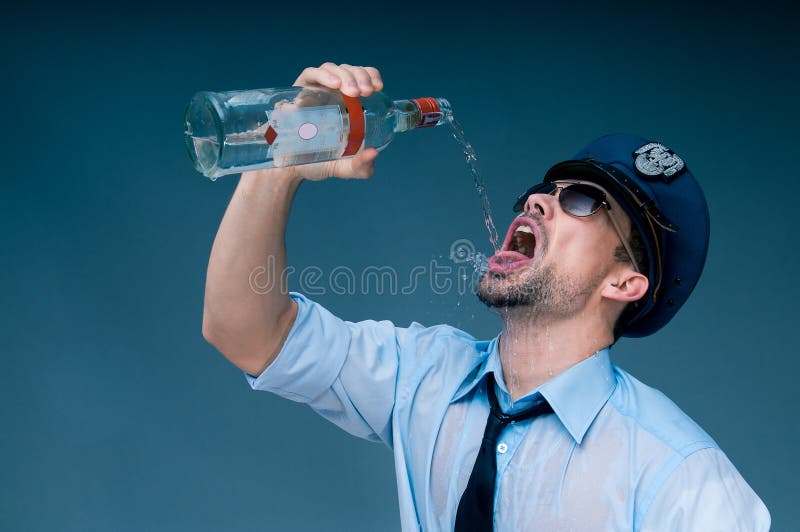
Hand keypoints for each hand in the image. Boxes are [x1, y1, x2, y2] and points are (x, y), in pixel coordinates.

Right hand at [245, 63, 384, 182]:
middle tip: (367, 92)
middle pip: (350, 70)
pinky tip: (334, 84)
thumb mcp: (344, 168)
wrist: (289, 168)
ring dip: (345, 75)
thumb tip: (374, 153)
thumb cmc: (317, 163)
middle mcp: (333, 93)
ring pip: (333, 68)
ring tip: (352, 91)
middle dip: (361, 76)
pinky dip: (323, 75)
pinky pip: (311, 74)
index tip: (378, 88)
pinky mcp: (298, 91)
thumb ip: (361, 166)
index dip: (371, 76)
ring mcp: (315, 90)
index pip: (363, 78)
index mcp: (349, 104)